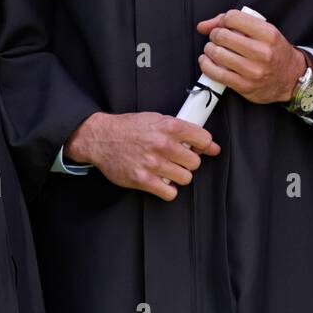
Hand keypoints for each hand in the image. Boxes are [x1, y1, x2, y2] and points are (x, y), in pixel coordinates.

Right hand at [65, 111, 219, 201]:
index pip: (203, 139)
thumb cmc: (129, 128)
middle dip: (188, 162)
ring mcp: (152, 163)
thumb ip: (184, 131)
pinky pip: (169, 193)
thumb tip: (212, 146)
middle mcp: (162, 144)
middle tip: (178, 159)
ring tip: (168, 170)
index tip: (199, 149)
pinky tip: (161, 182)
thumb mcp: (157, 119)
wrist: (101, 138)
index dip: (203, 146)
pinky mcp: (142, 180)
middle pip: (195, 162)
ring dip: (178, 176)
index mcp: (168, 126)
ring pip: (185, 178)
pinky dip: (168, 190)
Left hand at [195, 9, 304, 104]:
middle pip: (222, 35)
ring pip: (217, 54)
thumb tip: (203, 26)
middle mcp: (262, 51)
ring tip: (212, 49)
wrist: (291, 79)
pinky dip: (206, 65)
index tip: (224, 25)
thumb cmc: (275, 52)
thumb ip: (236, 23)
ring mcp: (253, 70)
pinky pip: (217, 74)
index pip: (233, 17)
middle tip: (217, 38)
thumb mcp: (265, 32)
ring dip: (209, 49)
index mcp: (268, 33)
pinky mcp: (245, 86)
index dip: (223, 20)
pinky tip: (207, 61)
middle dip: (214, 35)